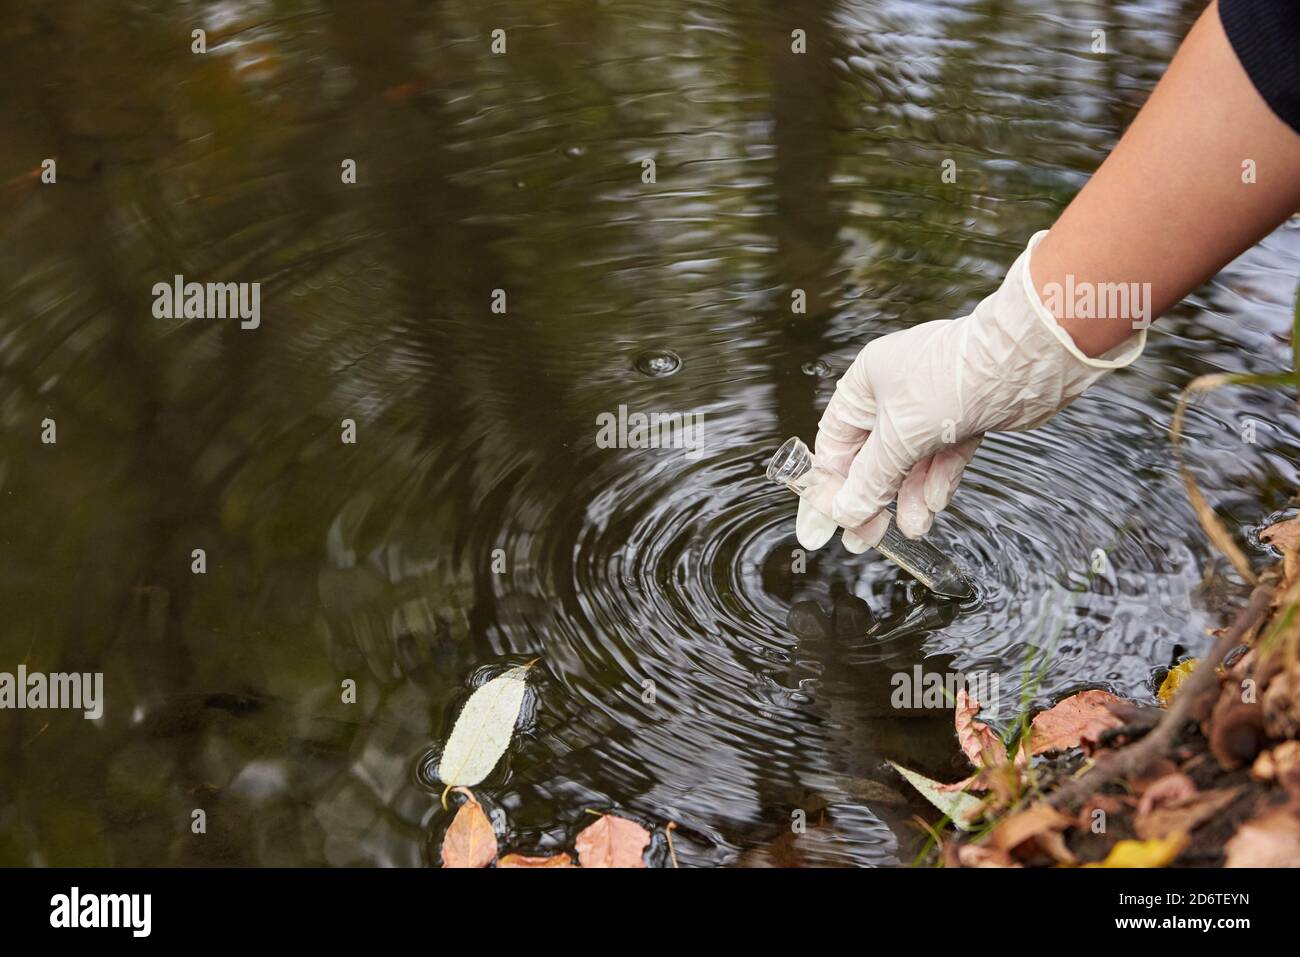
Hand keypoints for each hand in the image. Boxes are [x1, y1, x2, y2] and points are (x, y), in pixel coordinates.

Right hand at [796, 232, 1145, 553]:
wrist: (1022, 361)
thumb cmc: (951, 378)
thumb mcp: (898, 437)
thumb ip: (870, 479)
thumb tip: (847, 512)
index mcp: (866, 384)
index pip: (835, 442)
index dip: (832, 484)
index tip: (835, 520)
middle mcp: (894, 392)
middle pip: (872, 456)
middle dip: (872, 497)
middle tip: (868, 536)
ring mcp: (930, 405)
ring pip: (909, 461)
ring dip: (909, 496)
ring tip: (912, 530)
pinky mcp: (963, 417)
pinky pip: (941, 456)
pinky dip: (937, 481)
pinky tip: (935, 505)